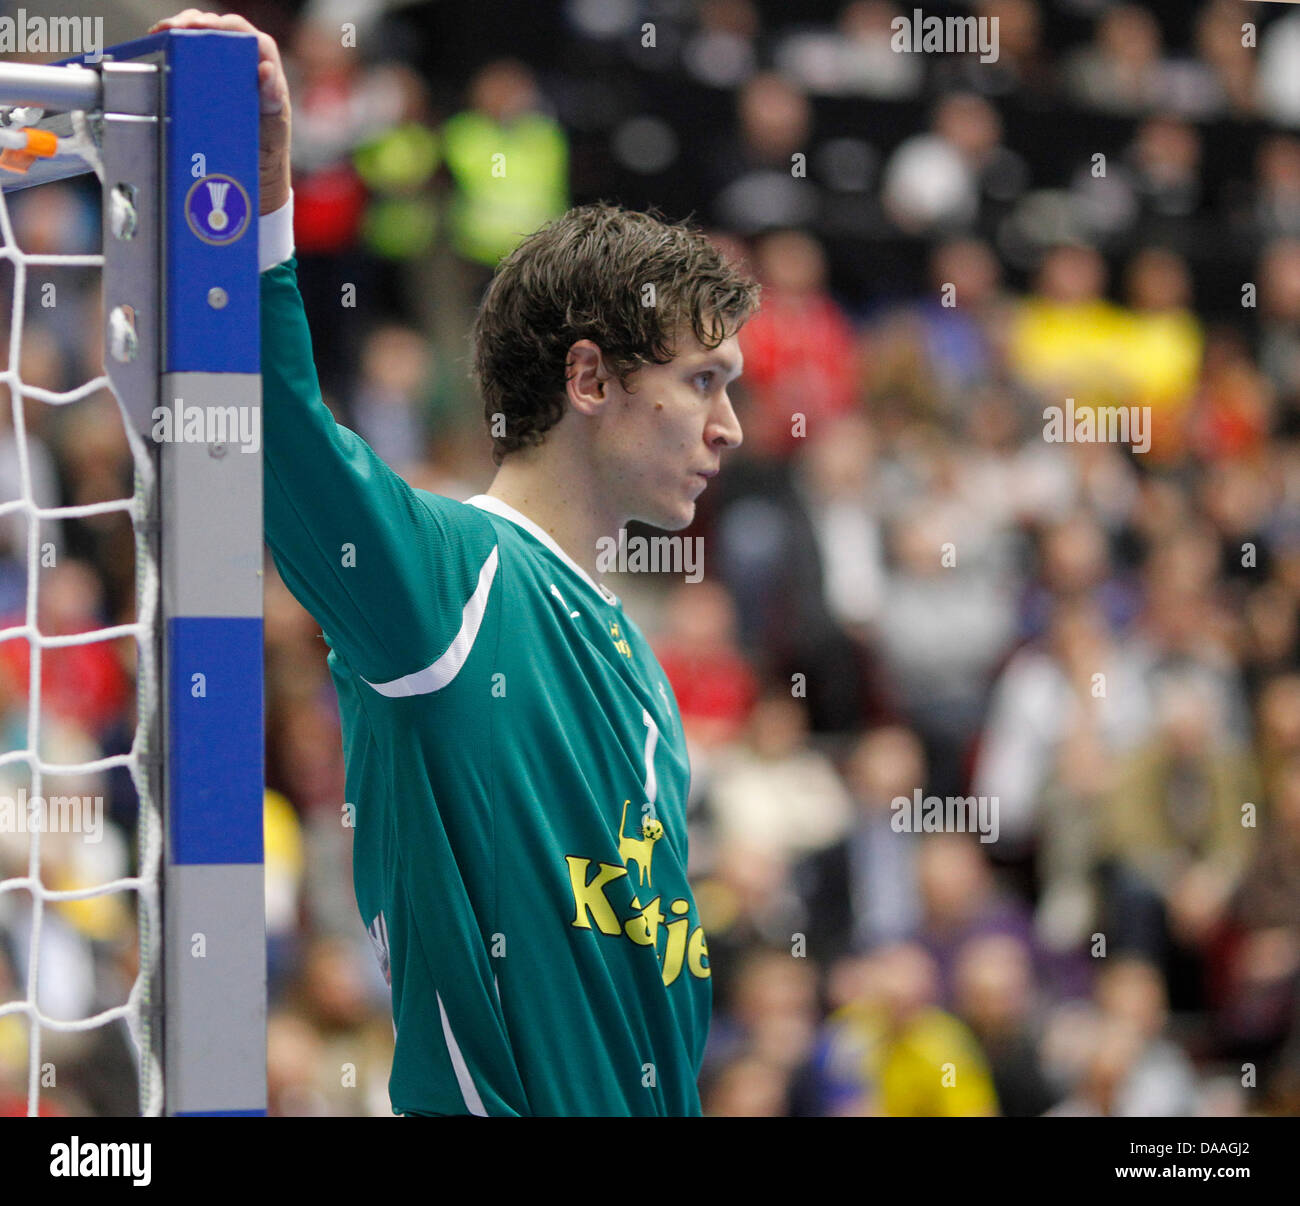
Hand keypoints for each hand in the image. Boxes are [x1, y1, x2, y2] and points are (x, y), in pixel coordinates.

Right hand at [147, 10, 290, 214]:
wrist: (255, 172)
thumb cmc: (269, 148)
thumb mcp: (273, 127)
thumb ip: (272, 100)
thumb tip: (266, 69)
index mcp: (266, 70)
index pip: (247, 36)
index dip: (223, 25)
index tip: (200, 26)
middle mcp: (247, 64)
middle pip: (220, 30)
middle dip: (194, 22)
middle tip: (172, 28)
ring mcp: (227, 69)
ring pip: (204, 35)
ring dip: (181, 28)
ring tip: (161, 32)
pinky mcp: (209, 78)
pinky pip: (192, 51)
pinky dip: (175, 42)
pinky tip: (159, 41)